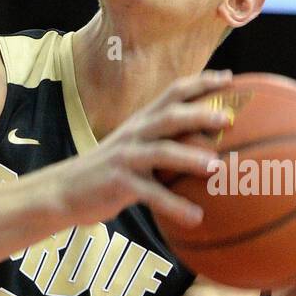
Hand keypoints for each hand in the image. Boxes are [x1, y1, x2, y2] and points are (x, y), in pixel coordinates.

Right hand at [60, 70, 235, 230]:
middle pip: (170, 116)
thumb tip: (209, 144)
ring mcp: (126, 157)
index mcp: (142, 121)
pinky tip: (196, 217)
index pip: (173, 92)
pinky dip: (175, 206)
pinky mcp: (119, 183)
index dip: (201, 82)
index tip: (230, 78)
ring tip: (216, 167)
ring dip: (190, 157)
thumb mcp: (134, 146)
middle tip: (228, 119)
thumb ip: (164, 140)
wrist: (65, 189)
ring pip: (161, 151)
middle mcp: (135, 133)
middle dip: (200, 114)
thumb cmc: (110, 169)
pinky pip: (151, 194)